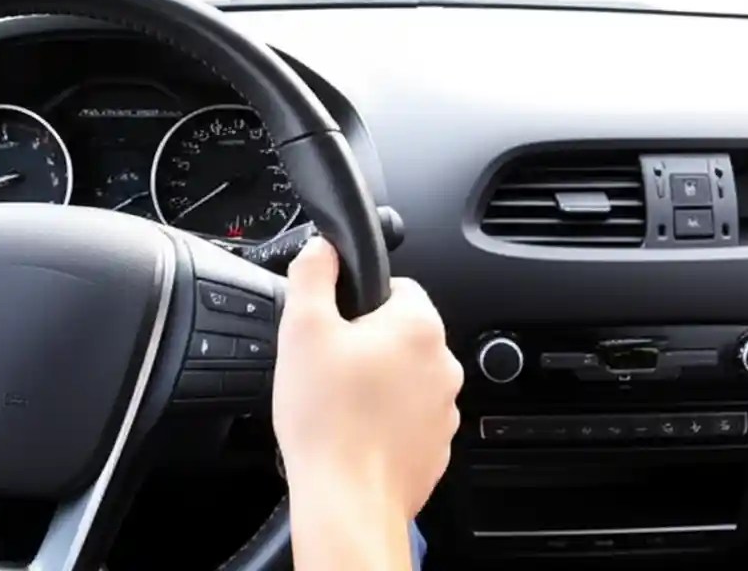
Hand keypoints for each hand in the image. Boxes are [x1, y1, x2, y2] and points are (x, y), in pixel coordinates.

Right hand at [273, 237, 461, 569]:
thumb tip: (324, 248)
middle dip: (365, 345)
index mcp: (419, 325)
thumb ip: (313, 274)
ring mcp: (444, 408)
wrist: (347, 499)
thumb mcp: (302, 328)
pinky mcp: (436, 445)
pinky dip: (384, 421)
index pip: (396, 287)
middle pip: (399, 334)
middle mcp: (443, 364)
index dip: (357, 304)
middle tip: (327, 368)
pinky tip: (353, 432)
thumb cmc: (327, 419)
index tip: (333, 328)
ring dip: (376, 383)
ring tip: (338, 405)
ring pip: (404, 378)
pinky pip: (408, 418)